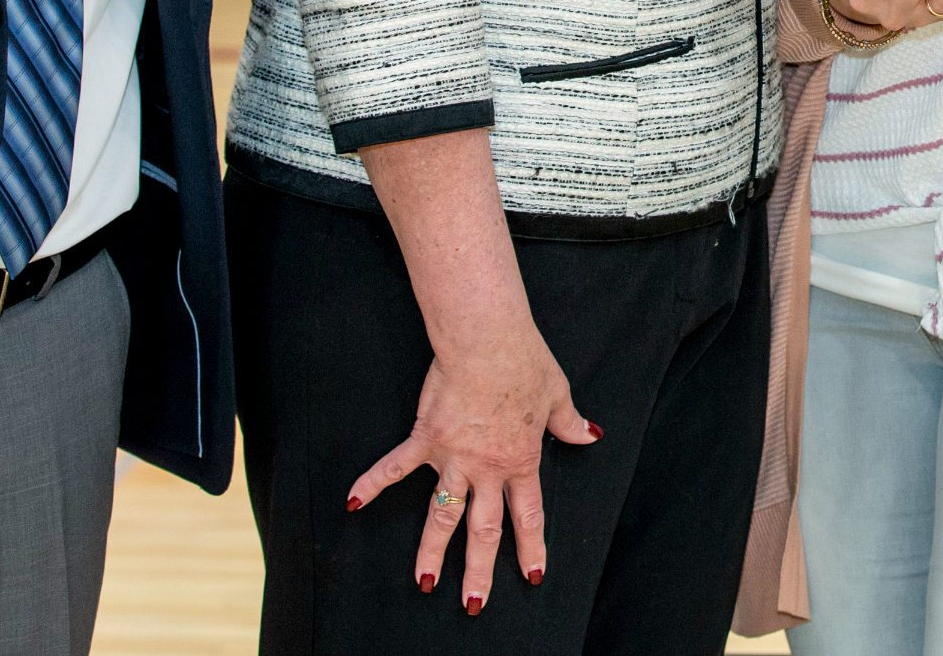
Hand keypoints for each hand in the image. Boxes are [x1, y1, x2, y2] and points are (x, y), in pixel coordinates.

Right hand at [346, 320, 596, 612]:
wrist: (488, 339)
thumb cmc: (525, 361)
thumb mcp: (557, 393)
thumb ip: (569, 422)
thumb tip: (590, 434)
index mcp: (520, 460)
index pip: (527, 514)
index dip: (531, 547)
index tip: (532, 575)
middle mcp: (486, 467)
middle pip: (483, 529)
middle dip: (479, 570)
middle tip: (473, 604)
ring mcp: (454, 457)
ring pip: (442, 515)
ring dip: (432, 552)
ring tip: (425, 584)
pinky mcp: (425, 438)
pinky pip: (394, 467)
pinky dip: (372, 484)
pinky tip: (353, 504)